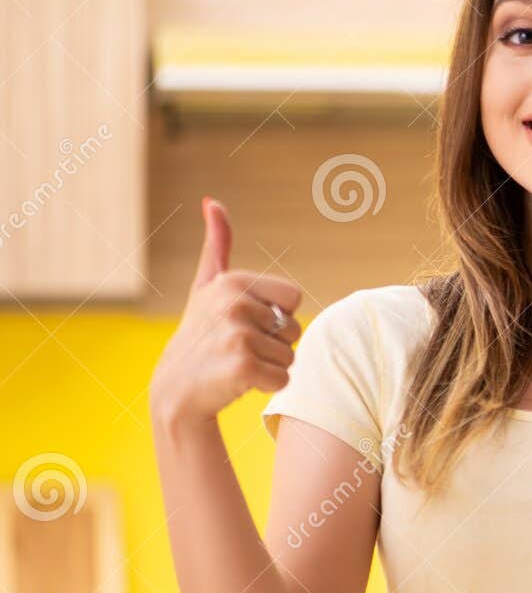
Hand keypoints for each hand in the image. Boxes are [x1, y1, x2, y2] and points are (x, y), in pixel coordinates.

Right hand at [149, 198, 303, 427]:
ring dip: (270, 366)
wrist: (176, 390)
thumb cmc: (200, 335)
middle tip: (237, 347)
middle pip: (295, 328)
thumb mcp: (207, 286)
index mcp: (233, 281)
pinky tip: (238, 382)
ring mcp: (237, 335)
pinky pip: (283, 379)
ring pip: (290, 356)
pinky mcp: (243, 367)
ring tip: (236, 363)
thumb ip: (217, 245)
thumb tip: (212, 201)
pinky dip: (267, 386)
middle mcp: (234, 304)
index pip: (295, 298)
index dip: (278, 315)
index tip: (246, 321)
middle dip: (275, 343)